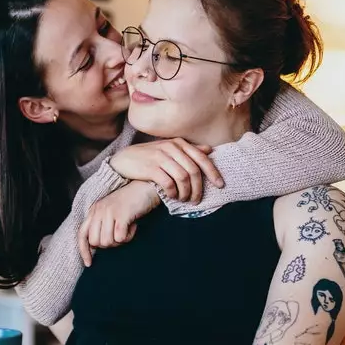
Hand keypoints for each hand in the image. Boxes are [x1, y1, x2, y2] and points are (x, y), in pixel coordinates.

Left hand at [78, 181, 159, 265]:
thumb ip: (103, 225)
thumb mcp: (111, 212)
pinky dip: (129, 237)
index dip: (84, 251)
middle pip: (96, 242)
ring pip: (107, 242)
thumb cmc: (131, 203)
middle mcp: (98, 210)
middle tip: (120, 235)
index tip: (89, 264)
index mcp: (94, 210)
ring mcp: (109, 212)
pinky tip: (133, 226)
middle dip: (109, 244)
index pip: (82, 234)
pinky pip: (120, 238)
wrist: (147, 187)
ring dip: (120, 240)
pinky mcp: (121, 214)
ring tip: (128, 228)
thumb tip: (98, 245)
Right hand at [108, 139, 223, 203]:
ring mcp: (161, 157)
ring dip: (186, 192)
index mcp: (179, 143)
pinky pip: (169, 183)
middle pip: (194, 171)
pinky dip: (173, 192)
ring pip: (183, 178)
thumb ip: (189, 150)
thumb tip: (209, 150)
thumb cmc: (149, 156)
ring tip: (184, 199)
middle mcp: (172, 148)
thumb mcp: (169, 150)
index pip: (202, 158)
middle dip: (198, 189)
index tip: (220, 185)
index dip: (213, 173)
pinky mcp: (151, 168)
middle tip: (196, 200)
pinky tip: (172, 196)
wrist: (124, 160)